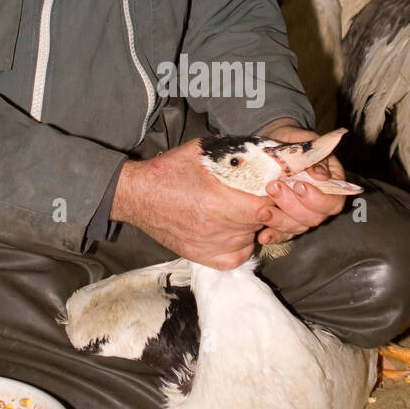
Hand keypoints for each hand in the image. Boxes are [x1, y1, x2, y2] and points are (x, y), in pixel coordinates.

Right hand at [111, 138, 276, 268]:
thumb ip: (235, 153)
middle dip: (263, 209)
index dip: (271, 196)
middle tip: (254, 196)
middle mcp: (217, 228)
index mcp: (219, 201)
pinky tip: (234, 230)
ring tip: (239, 210)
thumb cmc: (170, 171)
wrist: (138, 195)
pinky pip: (237, 257)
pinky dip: (241, 245)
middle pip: (260, 223)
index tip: (268, 188)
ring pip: (251, 239)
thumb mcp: (203, 151)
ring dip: (251, 226)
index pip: (265, 207)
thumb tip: (264, 151)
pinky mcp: (202, 256)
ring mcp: (210, 245)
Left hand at [256, 124, 347, 247]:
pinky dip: (274, 235)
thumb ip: (312, 154)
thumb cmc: (291, 141)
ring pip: (299, 227)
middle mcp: (321, 202)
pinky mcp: (287, 220)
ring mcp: (304, 213)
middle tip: (274, 187)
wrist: (272, 144)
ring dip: (280, 221)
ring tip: (263, 210)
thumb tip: (321, 175)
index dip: (318, 198)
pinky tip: (263, 235)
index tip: (299, 185)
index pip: (335, 201)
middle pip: (315, 217)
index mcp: (333, 182)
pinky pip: (284, 234)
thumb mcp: (303, 141)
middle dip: (293, 206)